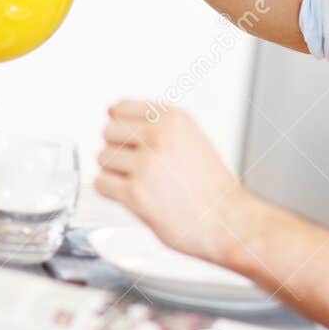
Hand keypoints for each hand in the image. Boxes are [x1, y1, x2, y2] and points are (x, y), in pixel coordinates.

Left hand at [94, 100, 256, 266]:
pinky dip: (111, 192)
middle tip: (140, 167)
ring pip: (104, 158)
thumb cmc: (211, 186)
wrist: (227, 221)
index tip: (129, 139)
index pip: (121, 108)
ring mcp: (146, 165)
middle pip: (108, 132)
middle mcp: (158, 136)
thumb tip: (113, 111)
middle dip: (119, 150)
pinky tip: (133, 196)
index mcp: (172, 118)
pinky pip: (101, 184)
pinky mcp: (135, 194)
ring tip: (142, 182)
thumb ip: (155, 124)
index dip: (122, 126)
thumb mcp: (190, 137)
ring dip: (116, 172)